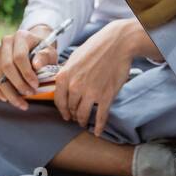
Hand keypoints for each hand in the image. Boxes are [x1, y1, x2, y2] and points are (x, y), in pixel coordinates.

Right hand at [0, 25, 59, 110]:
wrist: (33, 47)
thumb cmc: (42, 51)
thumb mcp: (49, 52)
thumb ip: (45, 57)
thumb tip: (36, 65)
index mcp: (21, 36)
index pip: (19, 56)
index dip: (27, 73)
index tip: (35, 85)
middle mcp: (6, 42)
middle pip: (6, 67)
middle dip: (18, 84)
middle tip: (30, 94)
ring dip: (9, 92)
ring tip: (21, 103)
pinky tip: (6, 99)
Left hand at [51, 20, 137, 135]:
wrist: (117, 43)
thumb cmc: (96, 47)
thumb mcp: (74, 58)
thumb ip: (67, 73)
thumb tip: (63, 85)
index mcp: (65, 76)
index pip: (58, 101)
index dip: (62, 110)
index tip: (65, 114)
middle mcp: (75, 87)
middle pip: (71, 109)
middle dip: (73, 115)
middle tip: (76, 118)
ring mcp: (91, 93)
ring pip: (83, 115)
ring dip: (83, 121)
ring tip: (84, 122)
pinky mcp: (106, 97)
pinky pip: (100, 117)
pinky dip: (99, 127)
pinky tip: (98, 132)